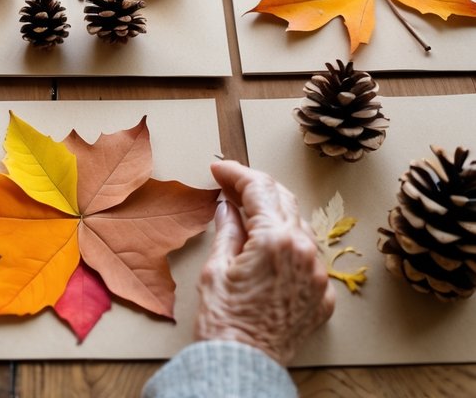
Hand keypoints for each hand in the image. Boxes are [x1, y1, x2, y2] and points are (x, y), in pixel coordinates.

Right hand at [195, 160, 333, 367]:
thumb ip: (227, 229)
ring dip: (275, 217)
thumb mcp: (216, 268)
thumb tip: (228, 207)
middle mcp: (303, 252)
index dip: (236, 173)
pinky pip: (308, 258)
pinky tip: (268, 251)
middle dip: (256, 189)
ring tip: (247, 218)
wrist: (243, 367)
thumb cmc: (225, 324)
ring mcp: (317, 275)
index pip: (258, 187)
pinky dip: (289, 248)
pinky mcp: (322, 297)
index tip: (220, 170)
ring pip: (299, 227)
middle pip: (283, 200)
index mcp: (275, 240)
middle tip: (231, 187)